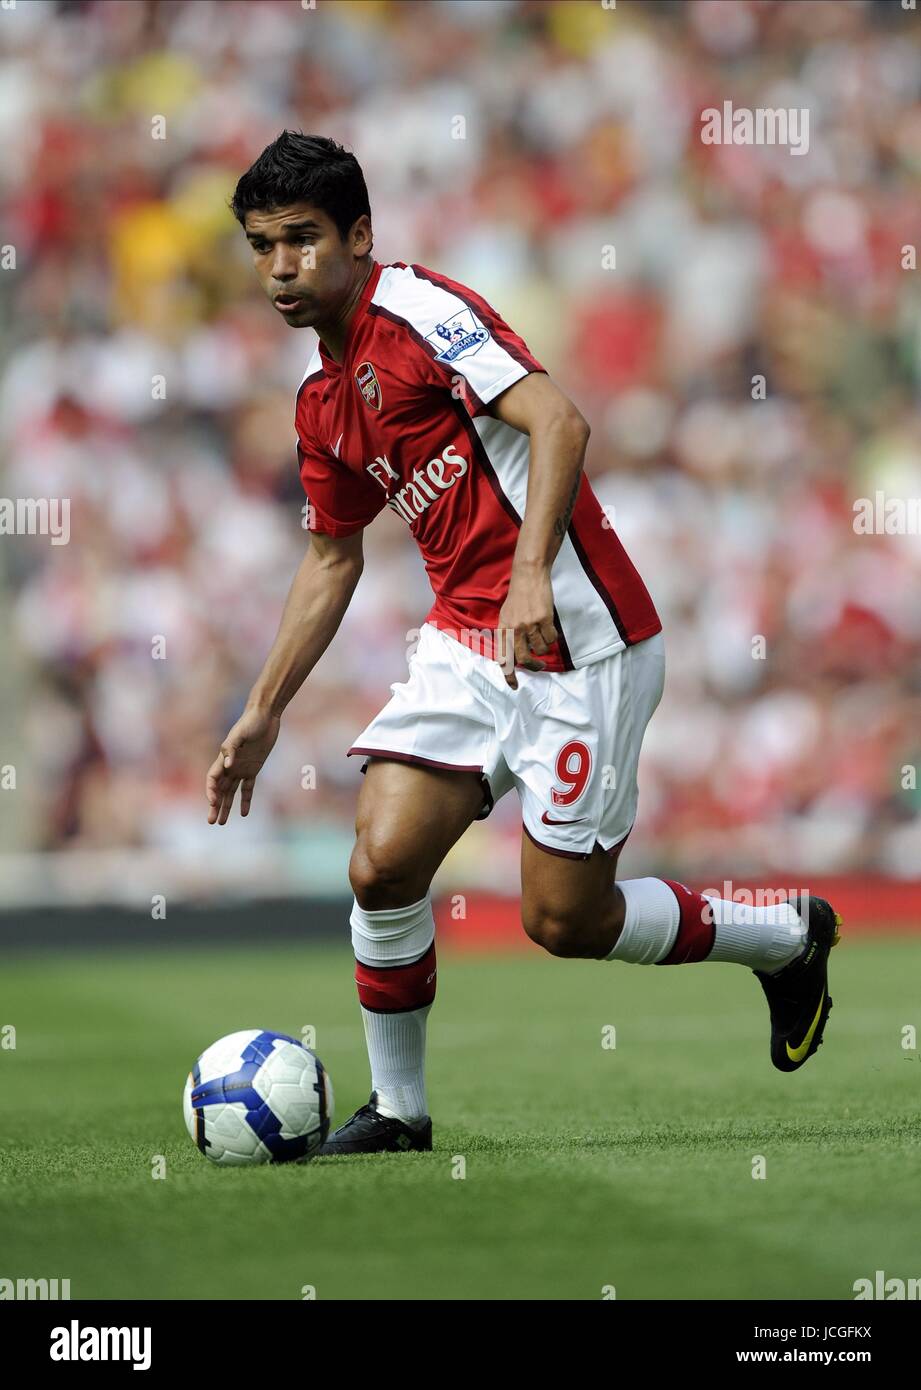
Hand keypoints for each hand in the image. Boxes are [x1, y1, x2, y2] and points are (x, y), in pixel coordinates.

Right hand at [206, 705, 280, 824]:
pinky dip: (245, 800)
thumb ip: (231, 748)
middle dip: (215, 806)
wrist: (265, 715)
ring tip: (222, 822)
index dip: (211, 791)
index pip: (212, 779)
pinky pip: (248, 788)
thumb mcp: (240, 733)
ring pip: (230, 792)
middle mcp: (230, 765)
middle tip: (211, 821)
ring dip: (226, 807)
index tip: (213, 802)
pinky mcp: (254, 769)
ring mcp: (241, 768)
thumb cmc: (251, 722)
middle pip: (219, 790)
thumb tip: (227, 765)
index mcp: (223, 758)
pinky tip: (244, 813)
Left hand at [496, 565, 557, 689]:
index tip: (514, 686)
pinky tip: (549, 628)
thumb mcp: (506, 616)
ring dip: (545, 648)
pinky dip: (552, 638)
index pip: (504, 658)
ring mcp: (529, 625)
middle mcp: (514, 629)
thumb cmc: (518, 597)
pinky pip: (551, 639)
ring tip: (544, 637)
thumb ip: (508, 635)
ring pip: (541, 649)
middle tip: (540, 667)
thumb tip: (511, 657)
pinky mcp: (544, 619)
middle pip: (524, 659)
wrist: (528, 577)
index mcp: (503, 629)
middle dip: (534, 667)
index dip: (509, 675)